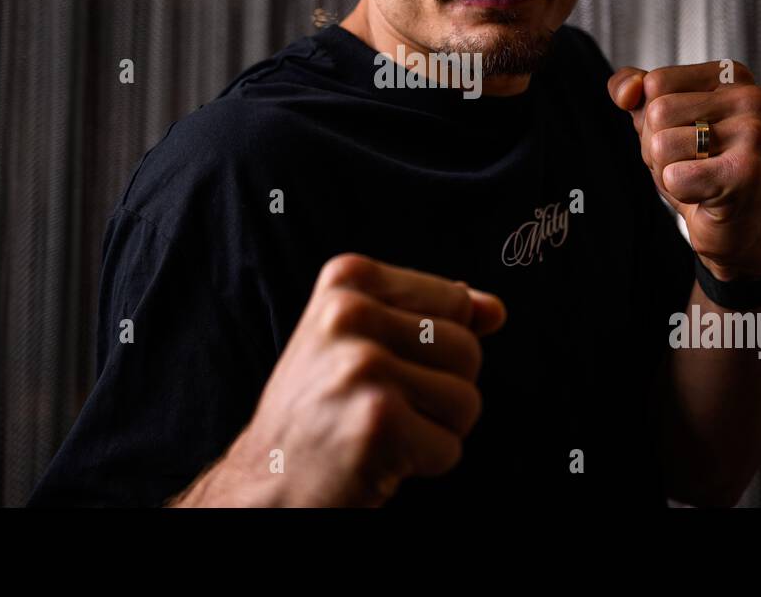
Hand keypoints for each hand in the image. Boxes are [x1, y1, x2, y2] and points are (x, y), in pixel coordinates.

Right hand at [179, 253, 505, 506]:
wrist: (265, 482)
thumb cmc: (322, 410)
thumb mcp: (363, 340)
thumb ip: (430, 316)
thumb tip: (495, 310)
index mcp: (348, 278)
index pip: (455, 300)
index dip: (434, 347)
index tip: (380, 367)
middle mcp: (350, 313)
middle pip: (468, 348)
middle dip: (442, 391)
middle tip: (381, 406)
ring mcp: (362, 367)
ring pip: (467, 398)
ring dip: (436, 429)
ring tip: (382, 431)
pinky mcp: (377, 421)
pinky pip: (450, 446)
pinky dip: (424, 464)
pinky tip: (379, 457)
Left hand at [607, 61, 760, 280]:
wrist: (735, 226)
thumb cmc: (701, 168)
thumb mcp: (659, 120)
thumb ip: (634, 88)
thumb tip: (627, 91)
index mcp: (731, 75)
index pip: (656, 82)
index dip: (653, 117)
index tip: (686, 134)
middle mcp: (750, 97)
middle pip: (657, 112)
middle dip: (658, 147)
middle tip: (692, 163)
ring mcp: (753, 133)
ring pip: (661, 144)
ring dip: (668, 170)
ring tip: (699, 177)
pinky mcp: (746, 172)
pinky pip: (675, 176)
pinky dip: (680, 191)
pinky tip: (707, 194)